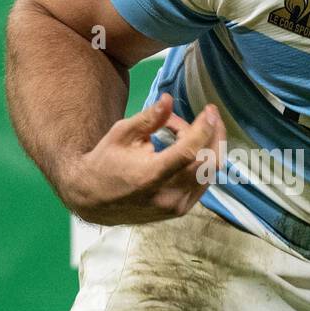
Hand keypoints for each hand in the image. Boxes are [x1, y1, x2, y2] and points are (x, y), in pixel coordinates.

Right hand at [63, 91, 226, 224]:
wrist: (94, 201)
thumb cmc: (106, 162)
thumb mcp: (122, 134)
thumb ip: (149, 118)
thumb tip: (169, 99)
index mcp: (150, 176)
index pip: (189, 152)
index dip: (204, 129)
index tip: (210, 110)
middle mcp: (168, 195)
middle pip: (209, 164)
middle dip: (215, 135)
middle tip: (209, 115)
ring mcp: (177, 207)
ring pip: (210, 173)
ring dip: (206, 147)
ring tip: (184, 131)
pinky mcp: (181, 211)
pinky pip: (203, 183)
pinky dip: (202, 162)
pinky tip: (188, 147)